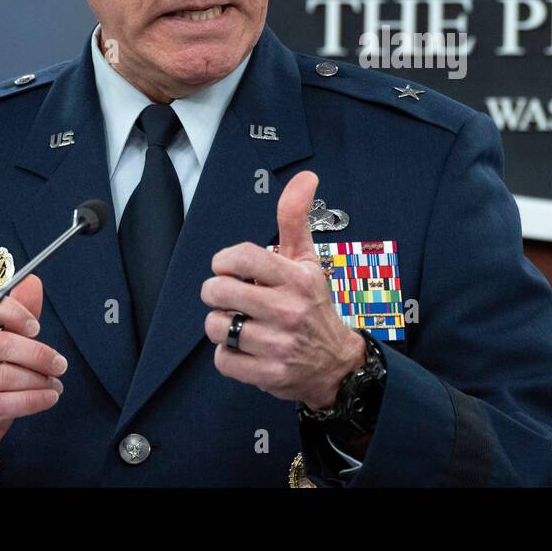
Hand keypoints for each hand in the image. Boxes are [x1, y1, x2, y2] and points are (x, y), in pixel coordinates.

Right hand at [0, 275, 65, 486]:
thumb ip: (15, 316)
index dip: (11, 311)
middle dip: (37, 353)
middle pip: (0, 343)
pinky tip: (48, 398)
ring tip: (55, 384)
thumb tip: (32, 283)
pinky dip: (33, 400)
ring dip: (39, 379)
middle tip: (59, 364)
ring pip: (4, 374)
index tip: (35, 326)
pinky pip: (4, 403)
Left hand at [201, 170, 365, 409]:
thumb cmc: (313, 305)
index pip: (239, 257)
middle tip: (233, 298)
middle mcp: (288, 309)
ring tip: (242, 324)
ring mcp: (278, 344)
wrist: (335, 363)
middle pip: (218, 291)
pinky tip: (246, 349)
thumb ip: (295, 219)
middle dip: (218, 293)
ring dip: (222, 326)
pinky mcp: (269, 374)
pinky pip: (222, 359)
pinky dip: (229, 355)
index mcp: (296, 277)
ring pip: (216, 325)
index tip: (231, 269)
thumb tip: (306, 175)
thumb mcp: (307, 261)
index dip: (224, 262)